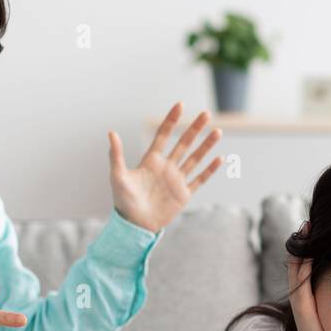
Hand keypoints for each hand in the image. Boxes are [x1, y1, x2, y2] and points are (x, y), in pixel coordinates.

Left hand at [108, 102, 222, 232]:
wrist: (135, 225)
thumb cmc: (123, 201)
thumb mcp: (118, 176)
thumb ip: (116, 155)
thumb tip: (111, 132)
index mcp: (151, 160)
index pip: (164, 135)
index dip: (171, 120)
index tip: (180, 105)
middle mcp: (166, 167)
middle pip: (183, 143)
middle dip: (195, 129)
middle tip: (206, 114)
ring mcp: (177, 180)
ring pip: (195, 158)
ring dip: (206, 146)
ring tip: (217, 131)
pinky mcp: (184, 194)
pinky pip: (200, 179)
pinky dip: (210, 170)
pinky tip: (219, 158)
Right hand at [287, 224, 330, 330]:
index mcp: (314, 293)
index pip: (313, 263)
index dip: (316, 246)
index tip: (327, 228)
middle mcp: (304, 292)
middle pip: (302, 259)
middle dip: (307, 240)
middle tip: (313, 220)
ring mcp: (301, 296)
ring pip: (298, 265)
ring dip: (302, 245)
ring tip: (307, 225)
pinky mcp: (301, 302)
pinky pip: (299, 278)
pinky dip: (302, 261)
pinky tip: (307, 247)